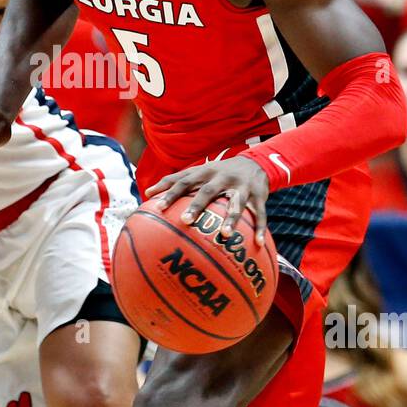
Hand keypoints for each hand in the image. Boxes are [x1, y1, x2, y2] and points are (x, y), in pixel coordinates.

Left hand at [144, 156, 269, 244]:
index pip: (185, 181)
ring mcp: (242, 187)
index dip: (170, 193)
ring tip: (224, 235)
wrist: (255, 163)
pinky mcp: (259, 196)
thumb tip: (146, 193)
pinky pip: (260, 214)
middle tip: (186, 220)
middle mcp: (222, 178)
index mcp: (205, 173)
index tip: (157, 207)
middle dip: (197, 205)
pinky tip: (257, 244)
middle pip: (208, 191)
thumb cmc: (218, 173)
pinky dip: (260, 228)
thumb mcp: (198, 172)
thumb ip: (175, 181)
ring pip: (236, 204)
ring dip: (231, 219)